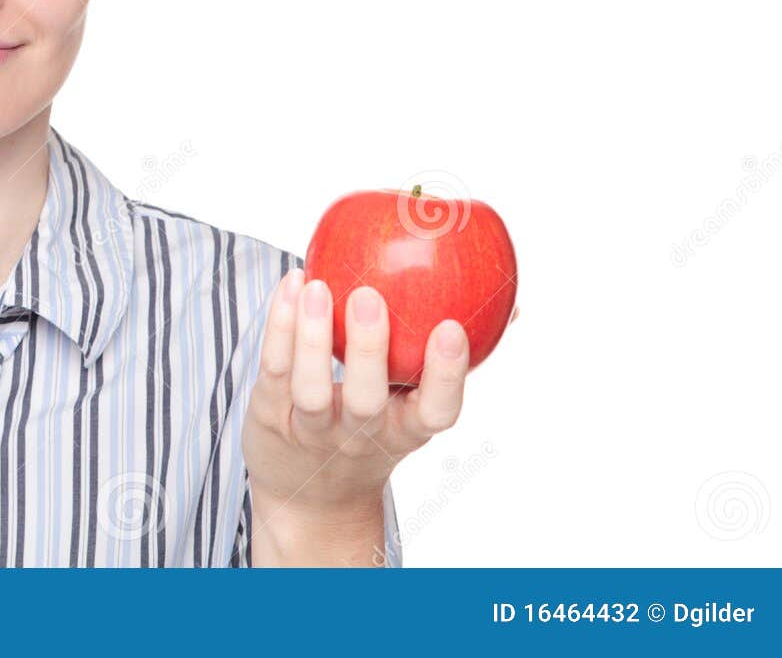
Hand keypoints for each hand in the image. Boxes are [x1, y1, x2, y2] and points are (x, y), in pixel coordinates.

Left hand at [242, 262, 476, 529]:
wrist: (310, 499)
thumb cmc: (375, 430)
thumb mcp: (416, 408)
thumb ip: (453, 361)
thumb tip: (511, 306)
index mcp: (405, 431)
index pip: (436, 413)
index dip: (447, 376)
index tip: (453, 328)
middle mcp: (359, 437)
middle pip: (365, 401)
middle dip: (368, 349)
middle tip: (369, 296)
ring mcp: (311, 431)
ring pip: (311, 389)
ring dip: (311, 337)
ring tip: (316, 286)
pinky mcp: (270, 418)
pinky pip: (273, 371)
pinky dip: (278, 327)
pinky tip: (289, 284)